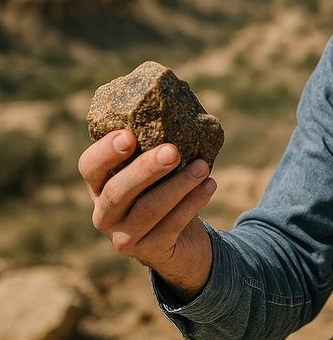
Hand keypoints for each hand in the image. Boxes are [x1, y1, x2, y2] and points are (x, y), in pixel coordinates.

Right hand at [78, 129, 216, 301]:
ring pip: (148, 210)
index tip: (128, 135)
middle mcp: (104, 213)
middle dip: (146, 169)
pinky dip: (193, 202)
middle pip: (117, 191)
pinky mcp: (150, 251)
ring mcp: (124, 236)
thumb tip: (184, 113)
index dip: (105, 151)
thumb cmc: (166, 191)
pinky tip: (209, 185)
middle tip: (172, 151)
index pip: (89, 166)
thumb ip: (158, 148)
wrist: (180, 240)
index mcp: (100, 185)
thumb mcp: (156, 172)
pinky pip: (172, 225)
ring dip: (179, 185)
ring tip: (202, 167)